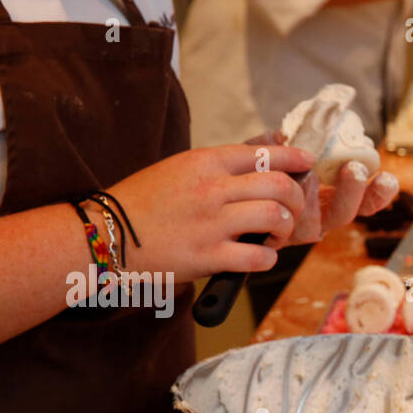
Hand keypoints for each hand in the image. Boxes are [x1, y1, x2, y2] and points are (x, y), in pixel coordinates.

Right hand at [106, 144, 312, 278]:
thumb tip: (256, 170)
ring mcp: (212, 223)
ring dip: (285, 229)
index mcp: (205, 162)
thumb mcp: (177, 170)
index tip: (308, 163)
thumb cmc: (142, 204)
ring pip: (275, 217)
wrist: (105, 234)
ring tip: (275, 236)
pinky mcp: (209, 256)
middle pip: (279, 185)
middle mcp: (212, 188)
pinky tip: (260, 256)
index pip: (264, 153)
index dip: (294, 159)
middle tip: (291, 211)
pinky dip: (267, 258)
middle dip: (296, 199)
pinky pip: (259, 256)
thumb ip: (216, 170)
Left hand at [244, 133, 399, 245]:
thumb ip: (284, 140)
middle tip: (358, 170)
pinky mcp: (276, 238)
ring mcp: (296, 229)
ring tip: (321, 173)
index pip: (361, 200)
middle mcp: (315, 217)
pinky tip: (296, 184)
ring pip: (321, 222)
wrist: (214, 196)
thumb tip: (301, 127)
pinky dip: (294, 205)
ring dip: (324, 196)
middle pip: (347, 213)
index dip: (378, 194)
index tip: (388, 178)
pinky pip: (291, 226)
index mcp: (325, 197)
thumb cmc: (243, 173)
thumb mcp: (265, 149)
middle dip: (358, 194)